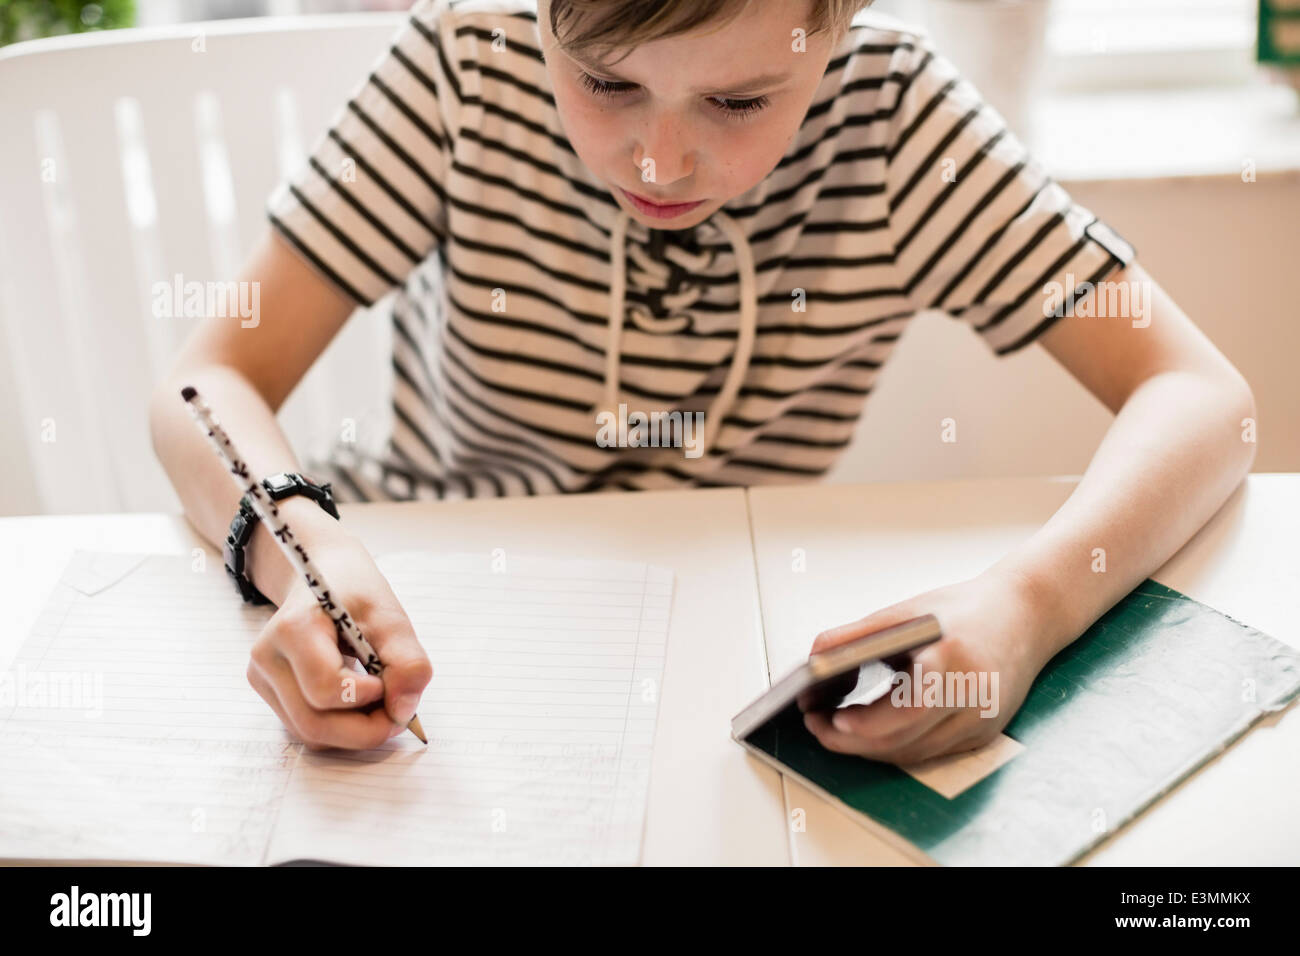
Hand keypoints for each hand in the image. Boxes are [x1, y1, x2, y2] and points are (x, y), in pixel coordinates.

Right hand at [246, 535, 432, 749]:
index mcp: (293, 628)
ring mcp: (263, 679)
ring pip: (310, 734)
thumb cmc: (355, 592)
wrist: (322, 575)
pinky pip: (306, 729)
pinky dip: (340, 729)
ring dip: (354, 733)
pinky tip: (359, 704)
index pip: (325, 687)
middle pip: (314, 723)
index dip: (366, 695)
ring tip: (381, 705)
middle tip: (399, 714)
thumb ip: (406, 661)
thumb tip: (403, 711)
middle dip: (365, 730)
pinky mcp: (270, 694)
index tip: (388, 680)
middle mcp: (267, 658)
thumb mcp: (389, 615)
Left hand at [801, 570, 1048, 764]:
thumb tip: (812, 658)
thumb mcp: (907, 612)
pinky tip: (869, 730)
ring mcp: (981, 723)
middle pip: (904, 742)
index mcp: (953, 664)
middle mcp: (973, 700)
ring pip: (914, 754)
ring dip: (870, 749)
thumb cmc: (966, 610)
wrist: (1027, 615)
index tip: (824, 719)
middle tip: (818, 726)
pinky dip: (895, 745)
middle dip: (853, 742)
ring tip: (835, 727)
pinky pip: (930, 752)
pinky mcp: (983, 735)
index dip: (862, 724)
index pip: (904, 711)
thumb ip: (857, 636)